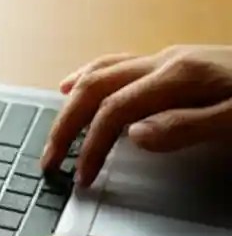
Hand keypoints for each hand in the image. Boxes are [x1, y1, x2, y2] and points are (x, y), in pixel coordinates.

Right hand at [42, 45, 231, 184]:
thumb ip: (186, 128)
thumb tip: (132, 136)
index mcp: (179, 75)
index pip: (115, 111)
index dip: (91, 145)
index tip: (82, 177)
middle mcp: (167, 60)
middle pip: (96, 87)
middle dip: (65, 124)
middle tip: (49, 160)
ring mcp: (171, 58)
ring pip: (102, 72)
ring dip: (72, 103)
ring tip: (55, 131)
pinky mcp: (178, 62)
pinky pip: (118, 64)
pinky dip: (90, 78)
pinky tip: (76, 84)